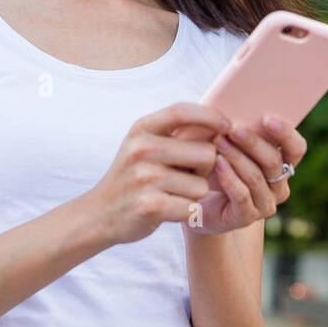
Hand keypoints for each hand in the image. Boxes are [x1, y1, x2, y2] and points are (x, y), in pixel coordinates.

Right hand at [86, 102, 230, 245]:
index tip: (227, 125)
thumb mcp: (143, 145)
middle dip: (206, 168)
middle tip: (186, 175)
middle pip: (206, 153)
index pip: (182, 112)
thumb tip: (221, 124)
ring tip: (172, 193)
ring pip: (202, 185)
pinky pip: (193, 207)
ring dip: (194, 193)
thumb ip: (174, 133)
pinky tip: (169, 209)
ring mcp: (145, 178)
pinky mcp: (150, 206)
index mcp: (141, 130)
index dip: (210, 116)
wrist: (100, 214)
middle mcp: (141, 150)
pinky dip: (187, 211)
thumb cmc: (133, 177)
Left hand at [182, 113, 307, 235]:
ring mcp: (265, 204)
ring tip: (218, 140)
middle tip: (232, 127)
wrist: (197, 204)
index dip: (286, 133)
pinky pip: (242, 195)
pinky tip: (217, 162)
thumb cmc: (214, 166)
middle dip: (252, 141)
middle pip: (274, 160)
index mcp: (282, 164)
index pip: (297, 148)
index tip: (266, 118)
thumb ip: (237, 129)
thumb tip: (234, 103)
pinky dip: (229, 176)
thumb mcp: (227, 144)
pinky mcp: (246, 217)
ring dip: (236, 156)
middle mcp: (279, 186)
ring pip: (256, 176)